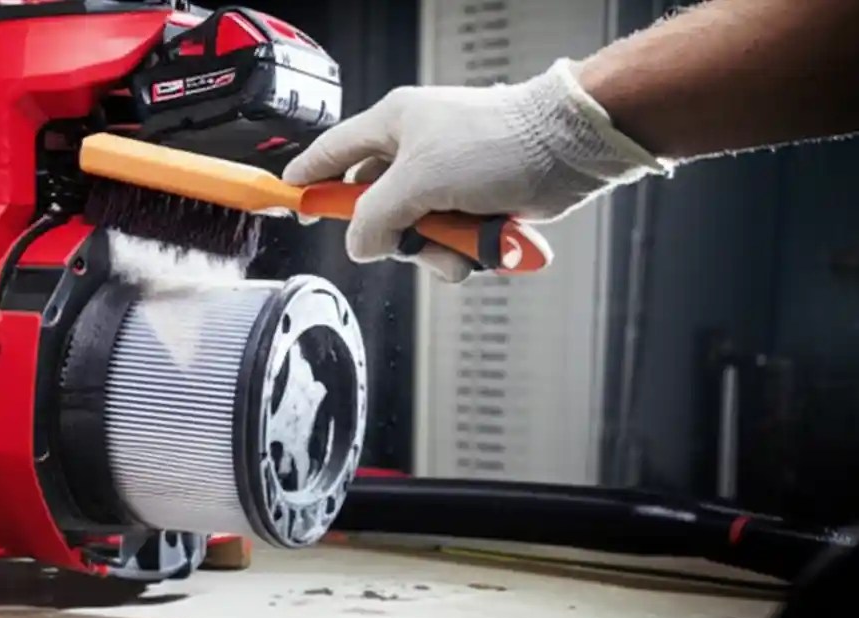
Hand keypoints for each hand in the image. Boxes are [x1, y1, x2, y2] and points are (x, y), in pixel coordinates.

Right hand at [283, 59, 669, 281]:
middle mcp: (417, 150)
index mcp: (392, 125)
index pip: (332, 153)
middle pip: (375, 208)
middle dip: (395, 235)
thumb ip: (374, 217)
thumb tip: (359, 246)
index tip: (291, 204)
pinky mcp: (476, 202)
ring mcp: (448, 178)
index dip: (308, 180)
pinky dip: (464, 251)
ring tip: (463, 244)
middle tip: (409, 237)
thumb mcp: (417, 181)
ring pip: (416, 232)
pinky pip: (451, 240)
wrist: (567, 151)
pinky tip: (483, 246)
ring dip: (437, 250)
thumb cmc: (496, 143)